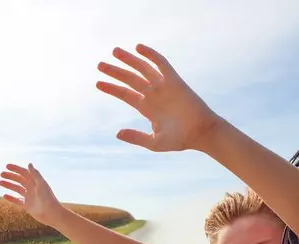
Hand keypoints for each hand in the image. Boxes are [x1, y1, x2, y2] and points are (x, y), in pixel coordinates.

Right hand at [0, 163, 62, 226]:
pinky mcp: (27, 205)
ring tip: (0, 182)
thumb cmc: (48, 198)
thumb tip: (29, 163)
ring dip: (9, 185)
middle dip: (10, 176)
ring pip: (17, 189)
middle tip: (1, 174)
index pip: (24, 173)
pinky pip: (17, 200)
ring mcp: (29, 197)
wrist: (51, 213)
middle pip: (19, 180)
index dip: (16, 169)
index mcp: (36, 182)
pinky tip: (4, 195)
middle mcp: (32, 188)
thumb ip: (35, 174)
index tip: (6, 166)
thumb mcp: (41, 184)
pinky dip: (11, 198)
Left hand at [97, 44, 219, 151]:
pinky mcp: (175, 81)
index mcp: (146, 107)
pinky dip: (151, 55)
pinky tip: (139, 47)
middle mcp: (153, 94)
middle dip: (115, 71)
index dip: (111, 88)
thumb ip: (136, 137)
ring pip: (142, 68)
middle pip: (129, 79)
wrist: (201, 133)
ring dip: (129, 59)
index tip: (98, 83)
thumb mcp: (154, 142)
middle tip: (99, 64)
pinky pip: (161, 64)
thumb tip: (117, 133)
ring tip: (114, 51)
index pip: (125, 94)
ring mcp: (163, 86)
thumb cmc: (180, 140)